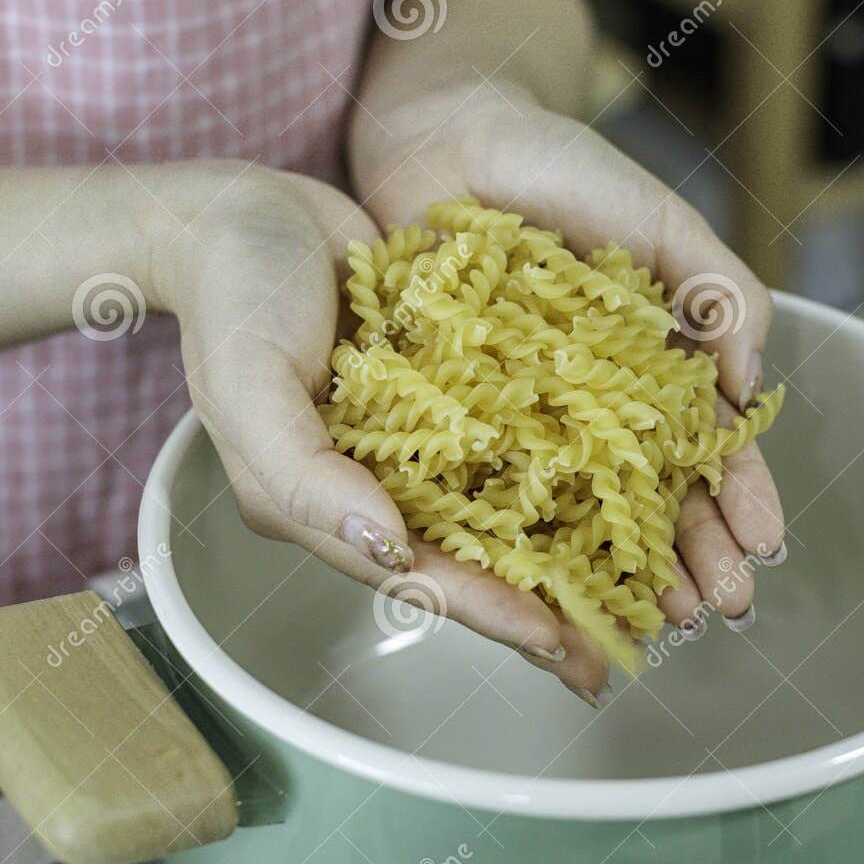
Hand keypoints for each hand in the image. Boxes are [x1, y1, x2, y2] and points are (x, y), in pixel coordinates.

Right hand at [145, 161, 575, 691]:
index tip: (554, 641)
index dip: (485, 611)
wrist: (242, 209)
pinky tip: (616, 481)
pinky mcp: (446, 389)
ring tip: (631, 588)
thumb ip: (304, 477)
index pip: (416, 574)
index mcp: (324, 504)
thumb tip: (388, 545)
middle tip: (610, 653)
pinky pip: (509, 435)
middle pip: (470, 560)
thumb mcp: (248, 388)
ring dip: (562, 549)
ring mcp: (417, 438)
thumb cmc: (232, 298)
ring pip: (500, 509)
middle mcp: (378, 483)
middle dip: (538, 607)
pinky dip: (558, 462)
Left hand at [350, 84, 786, 687]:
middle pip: (656, 489)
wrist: (440, 130)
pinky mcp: (463, 412)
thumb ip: (716, 284)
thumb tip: (752, 377)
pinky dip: (530, 536)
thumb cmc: (554, 162)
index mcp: (654, 351)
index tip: (763, 547)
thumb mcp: (655, 214)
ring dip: (624, 563)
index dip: (740, 493)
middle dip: (693, 551)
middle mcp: (598, 393)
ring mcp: (532, 408)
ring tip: (652, 617)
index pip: (710, 438)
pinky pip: (500, 484)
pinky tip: (552, 582)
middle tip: (716, 610)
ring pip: (585, 504)